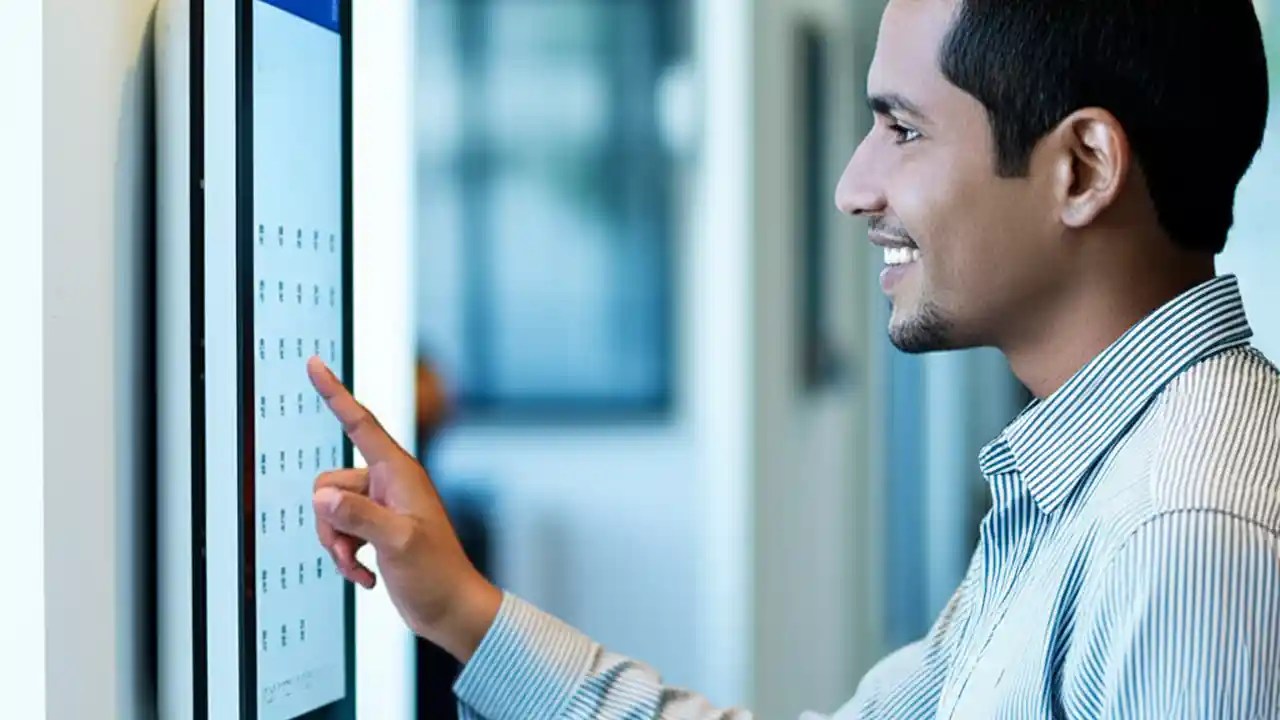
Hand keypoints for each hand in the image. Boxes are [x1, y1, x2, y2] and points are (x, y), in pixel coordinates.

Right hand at [306, 356, 501, 661]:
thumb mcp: (397, 543)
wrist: (450, 609)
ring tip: (362, 569)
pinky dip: (345, 559)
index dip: (335, 392)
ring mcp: (380, 507)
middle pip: (328, 484)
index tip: (314, 362)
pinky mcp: (374, 529)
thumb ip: (359, 516)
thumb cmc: (435, 574)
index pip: (360, 423)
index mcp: (399, 472)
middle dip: (329, 522)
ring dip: (337, 545)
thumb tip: (321, 497)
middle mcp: (388, 483)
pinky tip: (367, 579)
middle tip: (353, 552)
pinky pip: (337, 532)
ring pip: (327, 511)